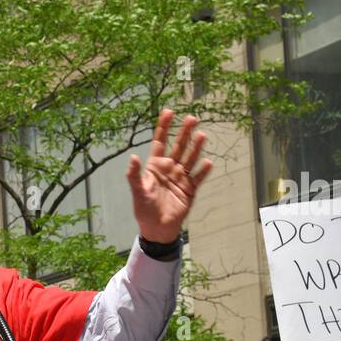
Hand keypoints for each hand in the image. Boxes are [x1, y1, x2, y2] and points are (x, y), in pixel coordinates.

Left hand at [126, 109, 211, 243]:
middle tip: (192, 118)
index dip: (164, 127)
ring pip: (190, 158)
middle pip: (178, 146)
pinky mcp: (190, 190)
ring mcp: (181, 178)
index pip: (160, 141)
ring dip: (196, 147)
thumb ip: (134, 175)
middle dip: (184, 132)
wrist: (157, 229)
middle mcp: (169, 168)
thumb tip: (133, 157)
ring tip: (202, 135)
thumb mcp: (137, 192)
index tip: (169, 111)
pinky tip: (207, 162)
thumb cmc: (144, 210)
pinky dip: (203, 171)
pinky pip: (198, 177)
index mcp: (155, 166)